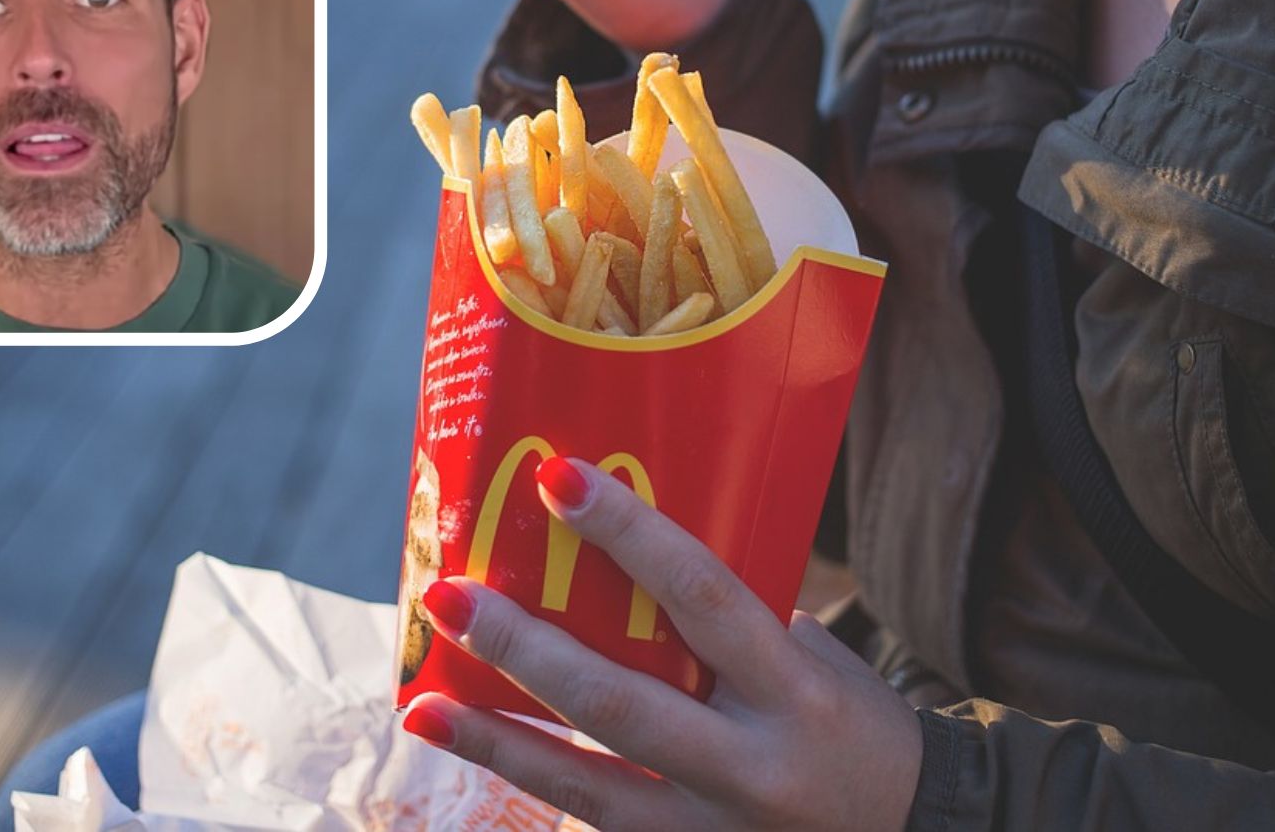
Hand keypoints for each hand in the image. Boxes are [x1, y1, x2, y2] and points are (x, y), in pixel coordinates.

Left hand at [402, 458, 922, 830]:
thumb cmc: (853, 723)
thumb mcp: (815, 659)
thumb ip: (731, 619)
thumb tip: (628, 552)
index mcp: (794, 691)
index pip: (703, 596)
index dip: (630, 535)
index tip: (558, 478)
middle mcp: (752, 767)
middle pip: (619, 704)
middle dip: (524, 649)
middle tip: (451, 597)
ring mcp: (714, 830)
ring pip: (586, 788)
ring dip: (494, 742)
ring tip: (421, 705)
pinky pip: (597, 826)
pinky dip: (533, 788)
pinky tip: (474, 755)